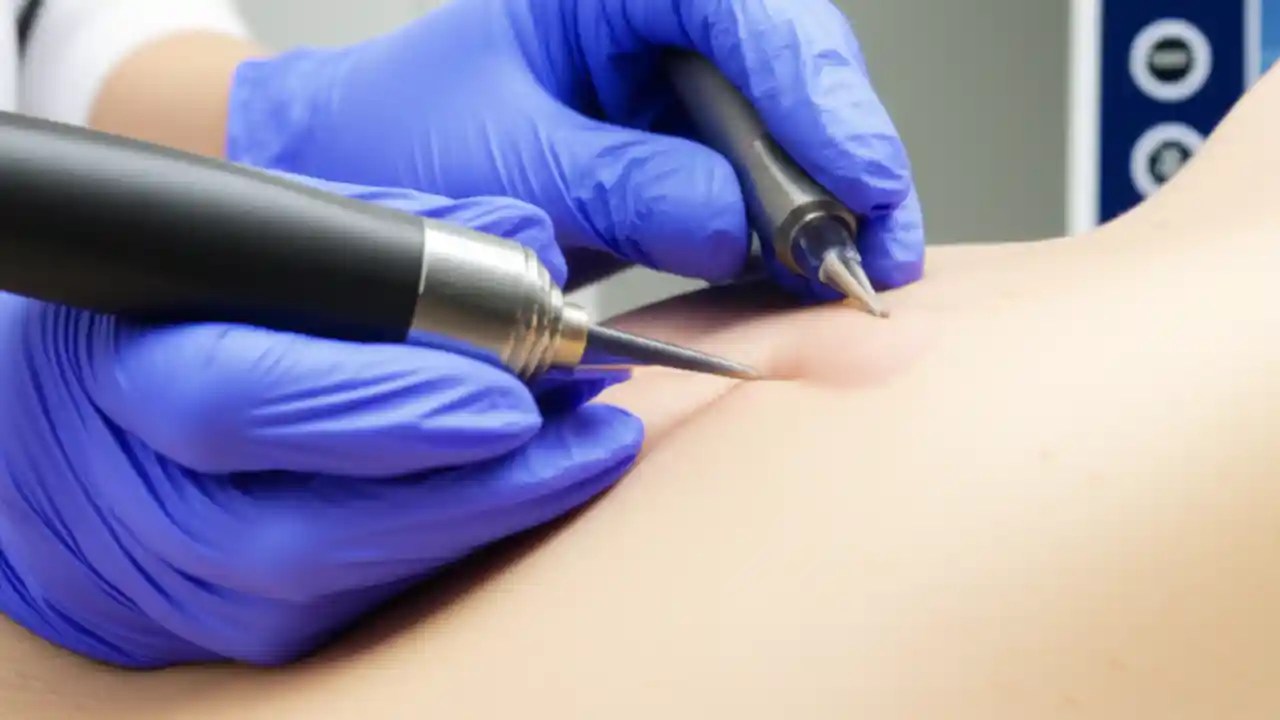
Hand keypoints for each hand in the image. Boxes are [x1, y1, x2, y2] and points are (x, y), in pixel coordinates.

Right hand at [0, 175, 641, 667]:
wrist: (83, 420)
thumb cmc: (181, 310)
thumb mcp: (260, 240)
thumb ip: (387, 236)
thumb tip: (526, 242)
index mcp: (126, 366)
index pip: (246, 401)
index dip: (389, 407)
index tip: (513, 397)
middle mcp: (144, 493)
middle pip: (312, 529)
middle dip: (475, 487)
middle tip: (592, 435)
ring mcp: (185, 578)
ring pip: (342, 584)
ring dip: (481, 523)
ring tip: (583, 460)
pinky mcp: (233, 626)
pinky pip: (352, 606)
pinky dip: (447, 552)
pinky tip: (518, 499)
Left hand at [226, 0, 924, 296]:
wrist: (356, 177)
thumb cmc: (398, 138)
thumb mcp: (510, 163)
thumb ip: (628, 187)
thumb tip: (736, 225)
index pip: (743, 11)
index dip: (818, 93)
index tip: (858, 179)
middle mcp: (655, 27)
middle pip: (794, 69)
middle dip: (845, 159)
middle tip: (872, 250)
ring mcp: (673, 91)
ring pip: (792, 132)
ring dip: (829, 207)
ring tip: (853, 276)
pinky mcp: (678, 155)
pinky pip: (758, 187)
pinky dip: (787, 238)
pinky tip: (806, 277)